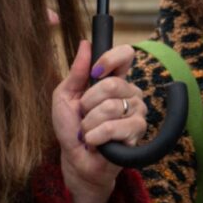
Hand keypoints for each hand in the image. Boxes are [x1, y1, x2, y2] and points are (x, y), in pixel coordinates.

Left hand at [54, 43, 147, 202]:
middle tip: (84, 115)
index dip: (110, 58)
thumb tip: (85, 43)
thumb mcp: (65, 96)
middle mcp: (130, 93)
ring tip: (89, 131)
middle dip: (88, 102)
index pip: (125, 55)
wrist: (75, 159)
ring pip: (111, 107)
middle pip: (112, 84)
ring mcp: (137, 112)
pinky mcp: (137, 133)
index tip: (96, 70)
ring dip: (90, 123)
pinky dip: (96, 136)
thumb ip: (77, 72)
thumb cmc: (71, 127)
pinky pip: (114, 127)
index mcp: (114, 80)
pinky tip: (95, 142)